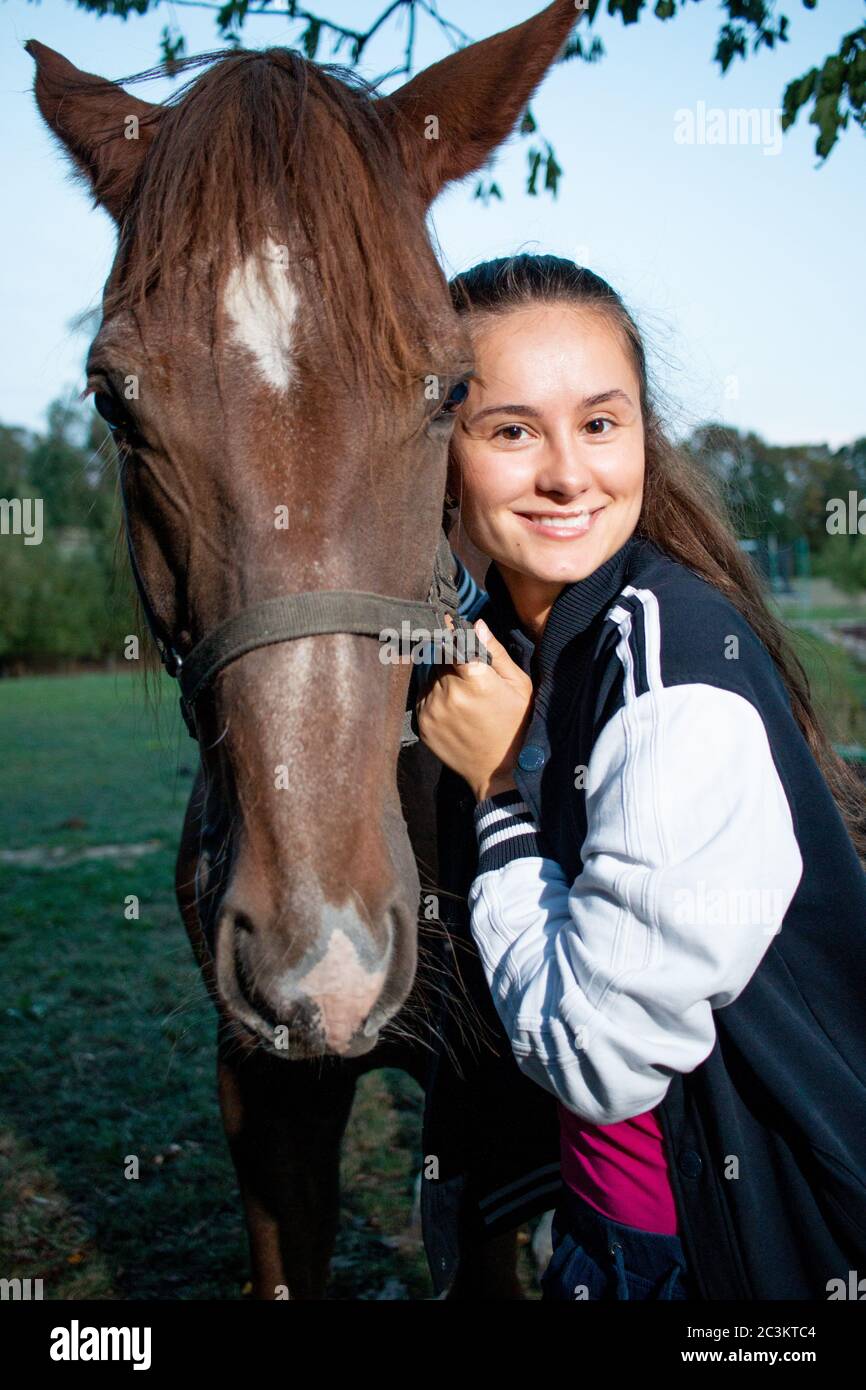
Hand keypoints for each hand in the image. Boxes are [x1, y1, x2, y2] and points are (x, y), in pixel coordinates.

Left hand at [415, 614, 533, 801]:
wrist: (500, 773)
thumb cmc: (516, 725)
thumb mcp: (518, 686)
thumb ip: (495, 653)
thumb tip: (477, 624)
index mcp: (475, 679)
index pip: (453, 641)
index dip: (448, 629)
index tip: (444, 618)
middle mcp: (448, 692)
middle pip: (442, 659)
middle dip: (453, 662)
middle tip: (472, 678)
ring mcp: (431, 709)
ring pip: (431, 678)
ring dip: (443, 681)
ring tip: (466, 700)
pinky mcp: (422, 723)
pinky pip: (423, 697)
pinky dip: (435, 698)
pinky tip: (455, 712)